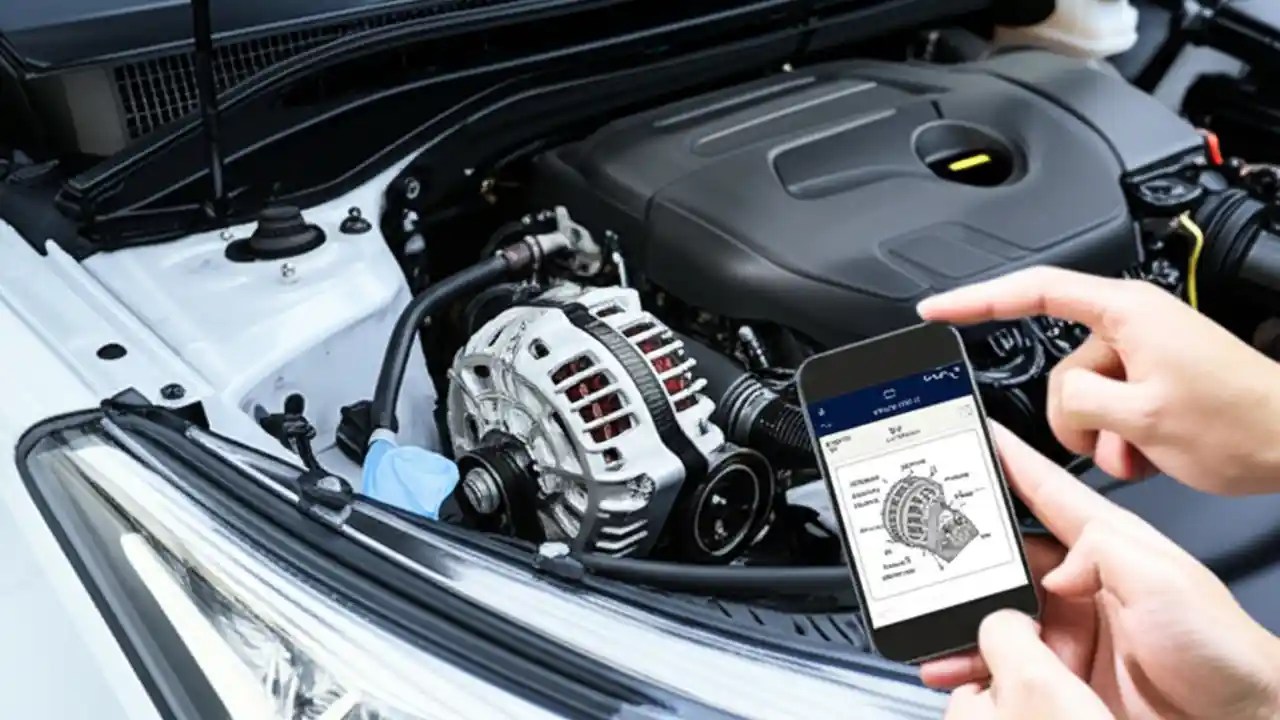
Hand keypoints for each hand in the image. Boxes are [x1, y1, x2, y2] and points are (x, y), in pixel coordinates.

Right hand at [918, 266, 1279, 494]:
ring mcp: (1143, 354)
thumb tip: (1060, 401)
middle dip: (1077, 418)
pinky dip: (1119, 439)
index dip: (974, 300)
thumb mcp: (1143, 416)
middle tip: (1116, 442)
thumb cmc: (1241, 421)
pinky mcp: (1153, 380)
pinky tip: (1149, 453)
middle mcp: (1131, 325)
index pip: (1030, 292)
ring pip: (1082, 399)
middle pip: (1059, 369)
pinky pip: (1107, 409)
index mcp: (1124, 312)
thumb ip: (1079, 401)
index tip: (936, 309)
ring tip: (1143, 451)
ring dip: (1103, 437)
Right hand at [924, 426, 1279, 719]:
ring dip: (964, 613)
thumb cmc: (1222, 649)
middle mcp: (1084, 583)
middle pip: (1008, 555)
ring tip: (936, 618)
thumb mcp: (1164, 579)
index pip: (1047, 489)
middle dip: (966, 549)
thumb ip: (1104, 552)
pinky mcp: (1064, 672)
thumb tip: (1048, 565)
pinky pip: (1005, 660)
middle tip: (931, 546)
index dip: (1010, 459)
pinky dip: (973, 660)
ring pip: (998, 610)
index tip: (973, 433)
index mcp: (1109, 545)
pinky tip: (957, 662)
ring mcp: (1073, 628)